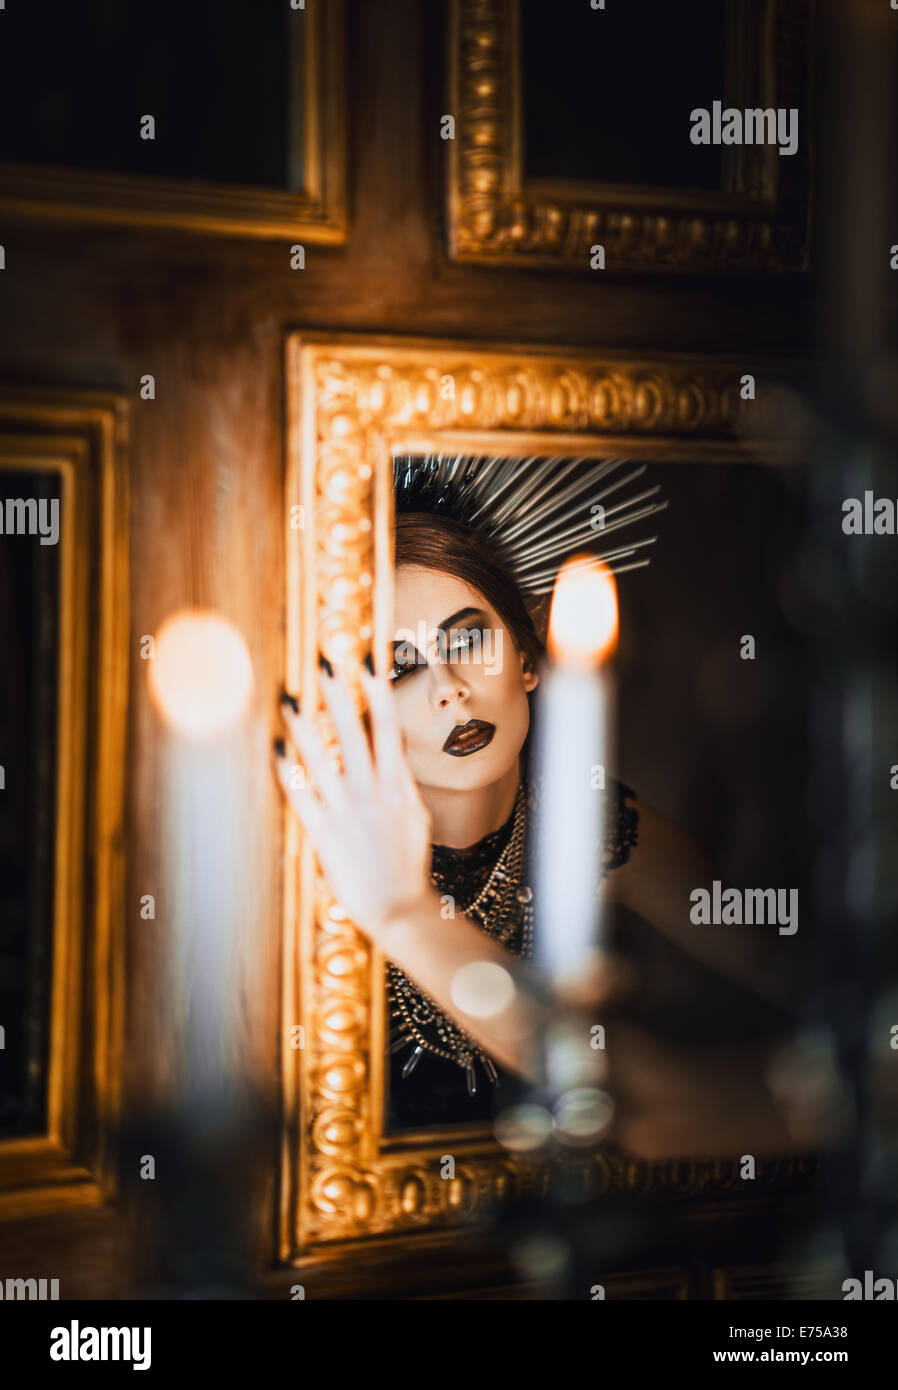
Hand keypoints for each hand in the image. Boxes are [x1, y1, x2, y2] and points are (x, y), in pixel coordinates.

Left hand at [274, 664, 432, 938]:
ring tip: (290, 701)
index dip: (378, 693)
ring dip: (306, 727)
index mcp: (398, 785)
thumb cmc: (408, 864)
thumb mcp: (416, 815)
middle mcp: (373, 791)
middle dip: (339, 696)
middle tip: (324, 665)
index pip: (388, 728)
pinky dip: (289, 772)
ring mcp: (347, 810)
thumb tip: (392, 750)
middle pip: (355, 732)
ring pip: (324, 758)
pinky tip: (277, 751)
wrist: (400, 908)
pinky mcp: (325, 833)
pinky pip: (302, 796)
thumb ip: (402, 781)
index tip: (367, 664)